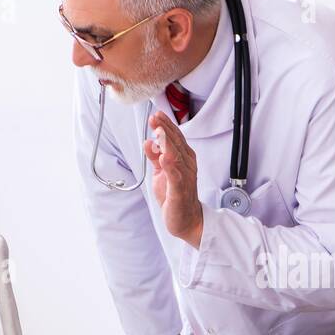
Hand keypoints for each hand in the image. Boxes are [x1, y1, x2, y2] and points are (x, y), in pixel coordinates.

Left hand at [145, 111, 203, 247]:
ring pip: (176, 157)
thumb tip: (148, 141)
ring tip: (158, 131)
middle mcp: (186, 166)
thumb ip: (155, 157)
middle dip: (165, 129)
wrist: (187, 220)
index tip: (156, 115)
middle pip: (176, 144)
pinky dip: (170, 166)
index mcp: (183, 159)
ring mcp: (184, 178)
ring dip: (167, 143)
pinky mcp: (180, 191)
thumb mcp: (161, 172)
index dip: (166, 126)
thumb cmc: (175, 195)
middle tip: (155, 118)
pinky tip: (164, 157)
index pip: (175, 138)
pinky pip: (176, 177)